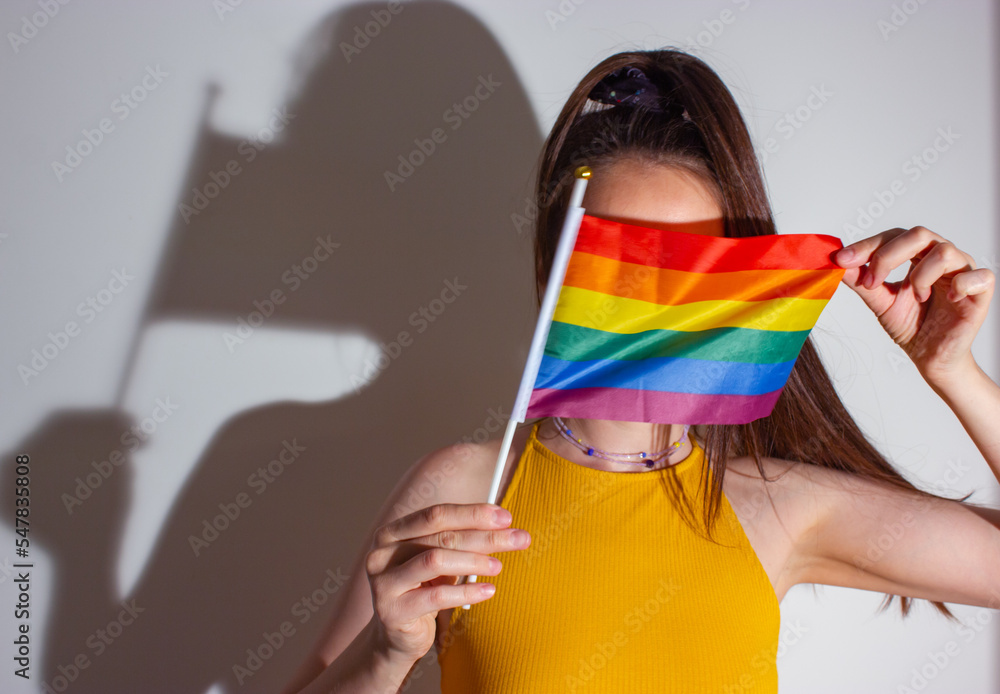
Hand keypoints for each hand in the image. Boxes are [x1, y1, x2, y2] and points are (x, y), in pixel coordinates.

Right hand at [364, 502, 529, 662]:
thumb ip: (461, 539)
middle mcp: (381, 553)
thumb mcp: (440, 560)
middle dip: (484, 536)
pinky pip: (436, 597)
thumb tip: (504, 523)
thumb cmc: (425, 589)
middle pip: (440, 536)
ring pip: (435, 561)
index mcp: (393, 532)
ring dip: (474, 560)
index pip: (436, 515)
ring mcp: (383, 582)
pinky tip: (488, 590)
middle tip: (518, 538)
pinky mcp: (392, 610)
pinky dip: (467, 591)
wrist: (400, 636)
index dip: (473, 514)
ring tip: (499, 566)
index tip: (506, 517)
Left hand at [833, 226, 993, 385]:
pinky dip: (958, 286)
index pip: (893, 236)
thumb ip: (862, 282)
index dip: (868, 246)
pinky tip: (946, 299)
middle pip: (919, 234)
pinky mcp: (981, 291)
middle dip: (888, 256)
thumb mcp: (879, 302)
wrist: (930, 357)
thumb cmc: (910, 326)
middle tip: (872, 281)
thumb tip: (838, 263)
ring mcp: (963, 272)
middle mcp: (941, 257)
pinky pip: (978, 276)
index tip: (842, 260)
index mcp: (917, 256)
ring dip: (921, 276)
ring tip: (917, 297)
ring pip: (944, 252)